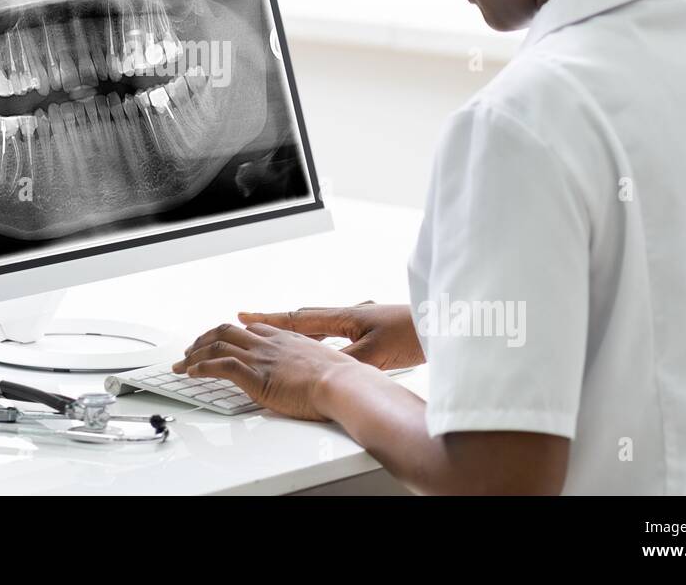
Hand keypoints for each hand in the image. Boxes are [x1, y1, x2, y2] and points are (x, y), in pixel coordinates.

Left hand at [171, 321, 360, 420]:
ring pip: (216, 345)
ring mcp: (261, 358)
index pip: (252, 329)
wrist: (344, 385)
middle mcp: (270, 344)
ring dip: (194, 354)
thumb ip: (317, 368)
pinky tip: (192, 373)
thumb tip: (323, 380)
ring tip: (182, 364)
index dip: (232, 333)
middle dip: (204, 339)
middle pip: (227, 331)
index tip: (222, 338)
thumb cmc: (344, 381)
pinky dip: (201, 367)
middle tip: (191, 349)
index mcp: (287, 339)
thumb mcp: (330, 366)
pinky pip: (219, 366)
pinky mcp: (255, 377)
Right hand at [237, 301, 424, 370]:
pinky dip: (318, 337)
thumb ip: (346, 362)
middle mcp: (347, 315)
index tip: (242, 315)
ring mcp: (359, 320)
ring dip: (295, 328)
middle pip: (303, 317)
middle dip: (274, 320)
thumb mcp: (375, 352)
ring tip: (275, 334)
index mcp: (343, 317)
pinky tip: (321, 347)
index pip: (297, 317)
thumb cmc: (412, 333)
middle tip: (248, 322)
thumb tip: (320, 370)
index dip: (268, 318)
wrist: (443, 322)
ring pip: (318, 324)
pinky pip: (334, 332)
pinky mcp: (371, 329)